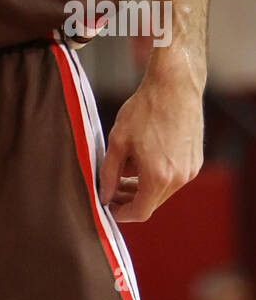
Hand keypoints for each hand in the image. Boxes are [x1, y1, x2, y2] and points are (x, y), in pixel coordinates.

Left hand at [98, 57, 203, 221]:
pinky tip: (142, 159)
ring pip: (163, 191)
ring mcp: (190, 170)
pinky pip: (173, 178)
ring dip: (143, 187)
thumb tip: (104, 196)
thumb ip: (109, 173)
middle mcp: (179, 178)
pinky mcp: (195, 161)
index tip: (108, 207)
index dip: (122, 213)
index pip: (140, 212)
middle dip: (130, 198)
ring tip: (124, 170)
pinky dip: (157, 176)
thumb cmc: (144, 110)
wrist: (174, 86)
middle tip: (112, 187)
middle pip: (152, 202)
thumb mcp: (118, 141)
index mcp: (159, 177)